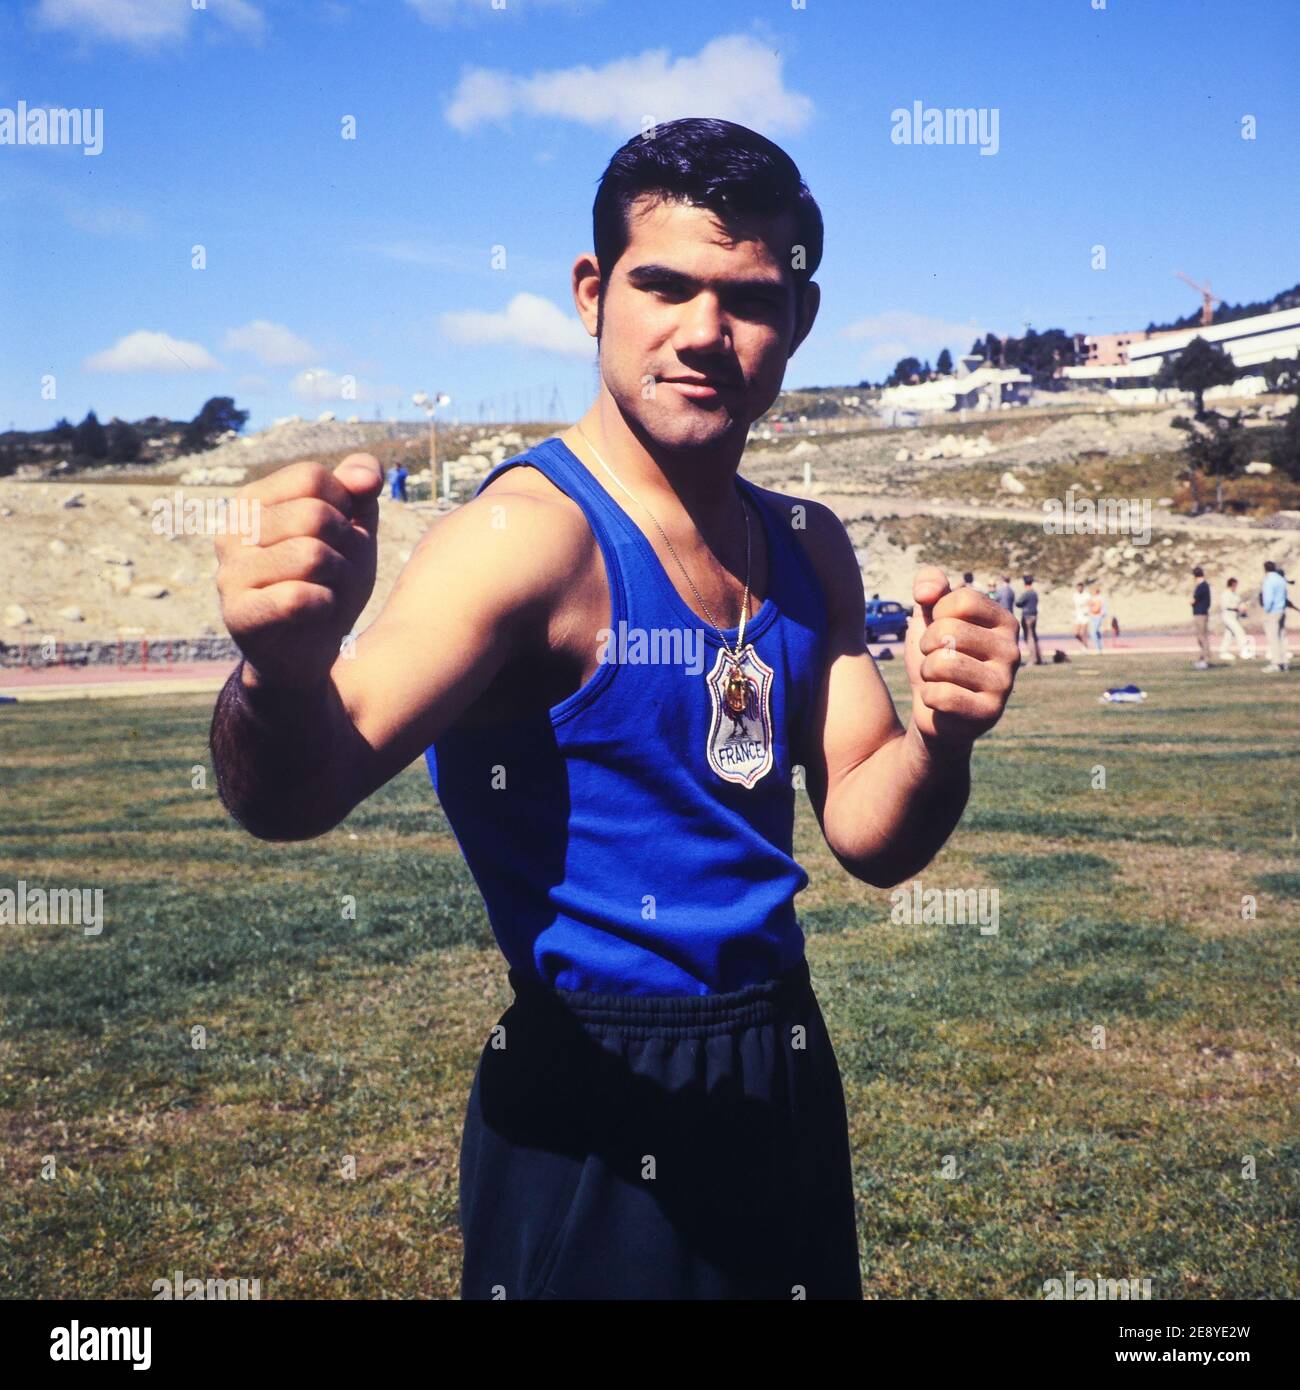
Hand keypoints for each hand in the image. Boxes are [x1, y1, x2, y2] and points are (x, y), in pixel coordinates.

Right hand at [215, 454, 383, 689]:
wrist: (313, 650)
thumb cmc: (330, 580)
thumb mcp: (353, 529)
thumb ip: (360, 489)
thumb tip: (367, 477)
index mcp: (253, 501)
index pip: (312, 478)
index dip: (344, 506)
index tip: (341, 534)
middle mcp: (231, 531)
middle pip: (315, 515)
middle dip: (345, 546)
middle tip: (339, 569)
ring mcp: (229, 573)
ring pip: (312, 556)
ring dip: (340, 577)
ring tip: (329, 590)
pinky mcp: (239, 614)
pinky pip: (298, 598)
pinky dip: (325, 604)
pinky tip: (318, 611)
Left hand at [903, 565, 1020, 749]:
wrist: (933, 707)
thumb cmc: (936, 656)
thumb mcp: (930, 615)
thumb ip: (931, 587)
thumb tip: (925, 591)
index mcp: (1004, 622)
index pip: (961, 599)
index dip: (936, 614)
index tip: (939, 628)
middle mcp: (1012, 651)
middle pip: (949, 632)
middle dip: (927, 645)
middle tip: (935, 658)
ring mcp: (1005, 683)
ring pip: (942, 664)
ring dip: (927, 671)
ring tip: (938, 678)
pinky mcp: (990, 712)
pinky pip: (941, 695)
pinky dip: (928, 697)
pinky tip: (941, 700)